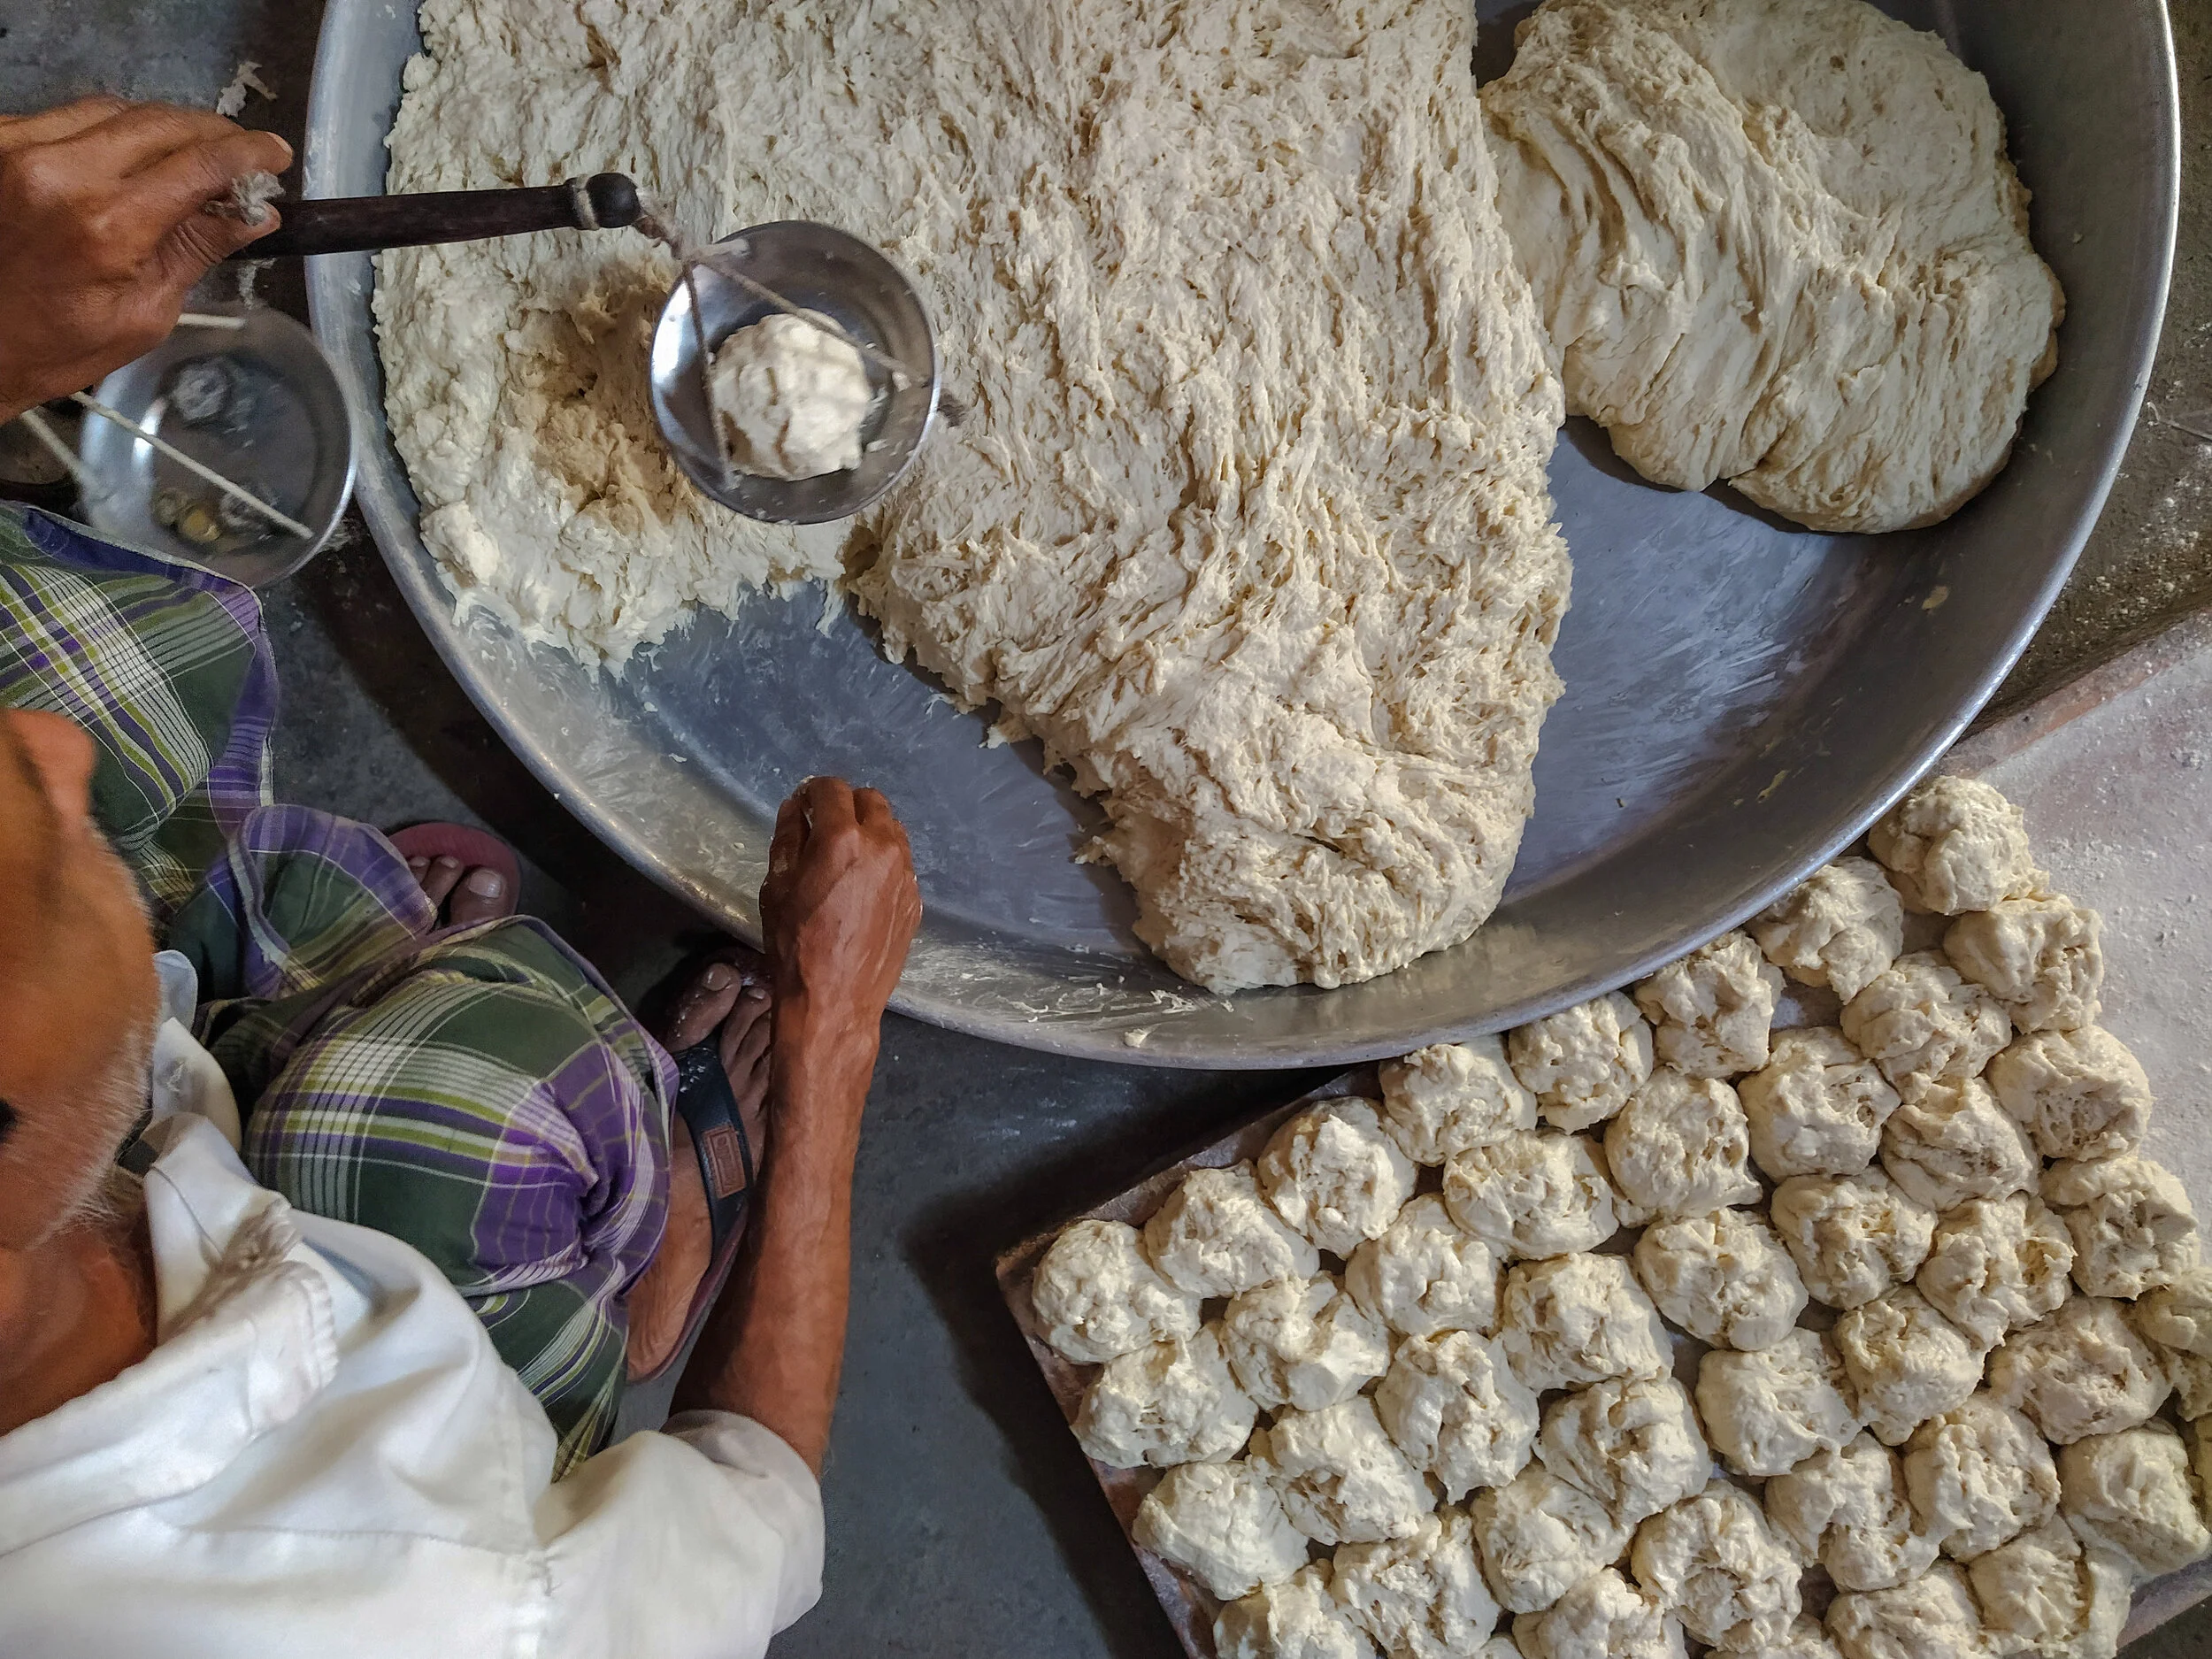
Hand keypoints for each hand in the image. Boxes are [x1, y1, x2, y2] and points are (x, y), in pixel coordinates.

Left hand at [0, 98, 291, 421]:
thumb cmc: (58, 345)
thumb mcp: (145, 313)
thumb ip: (195, 249)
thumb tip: (254, 213)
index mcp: (107, 224)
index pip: (198, 163)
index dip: (248, 153)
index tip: (277, 155)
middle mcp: (60, 170)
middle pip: (161, 123)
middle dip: (211, 135)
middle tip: (241, 157)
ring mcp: (19, 146)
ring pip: (116, 110)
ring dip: (162, 131)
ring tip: (185, 161)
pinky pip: (71, 117)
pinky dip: (111, 134)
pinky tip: (126, 165)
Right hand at [760, 776, 920, 1097]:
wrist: (835, 1000)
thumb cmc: (795, 944)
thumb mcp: (777, 886)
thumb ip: (789, 837)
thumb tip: (798, 808)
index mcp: (844, 838)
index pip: (832, 788)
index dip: (813, 792)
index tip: (803, 806)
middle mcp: (884, 846)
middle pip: (870, 800)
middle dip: (845, 806)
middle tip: (824, 829)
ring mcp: (906, 873)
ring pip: (892, 829)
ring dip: (868, 831)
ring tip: (845, 859)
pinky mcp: (915, 898)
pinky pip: (900, 863)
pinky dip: (881, 862)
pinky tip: (862, 889)